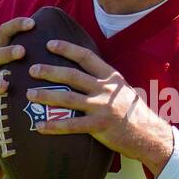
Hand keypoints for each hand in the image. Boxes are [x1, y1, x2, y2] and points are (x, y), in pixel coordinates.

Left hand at [25, 40, 174, 174]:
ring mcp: (102, 107)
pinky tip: (39, 126)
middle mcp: (105, 89)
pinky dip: (54, 125)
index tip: (49, 43)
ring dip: (46, 95)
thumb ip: (104, 81)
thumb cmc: (133, 112)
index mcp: (110, 77)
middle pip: (72, 75)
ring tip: (29, 94)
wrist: (148, 134)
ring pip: (68, 98)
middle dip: (49, 71)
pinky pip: (71, 125)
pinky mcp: (99, 126)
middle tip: (32, 69)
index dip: (67, 48)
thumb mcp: (122, 89)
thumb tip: (83, 72)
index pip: (86, 57)